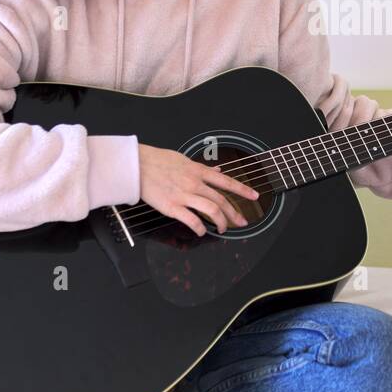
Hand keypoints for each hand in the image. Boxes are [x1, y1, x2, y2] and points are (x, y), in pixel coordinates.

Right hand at [137, 144, 259, 236]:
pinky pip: (192, 220)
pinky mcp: (172, 207)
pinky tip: (202, 231)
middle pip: (221, 200)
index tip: (254, 196)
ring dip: (221, 222)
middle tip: (242, 222)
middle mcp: (194, 183)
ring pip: (211, 210)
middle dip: (234, 213)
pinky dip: (200, 228)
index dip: (242, 190)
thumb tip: (217, 169)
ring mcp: (184, 195)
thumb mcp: (184, 159)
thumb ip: (202, 168)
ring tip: (224, 229)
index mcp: (198, 171)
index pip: (226, 181)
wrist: (137, 165)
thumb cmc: (158, 161)